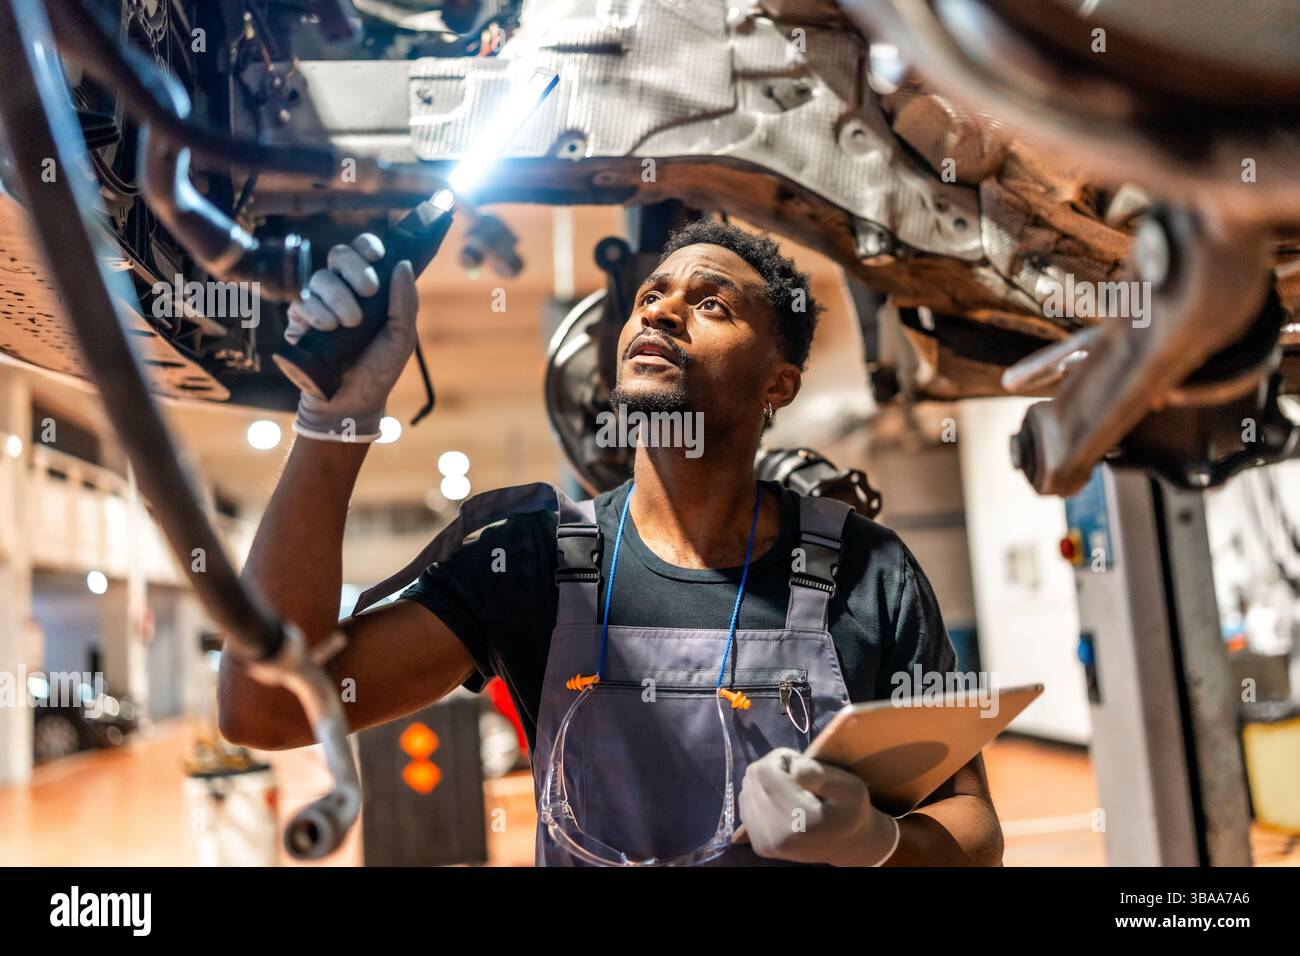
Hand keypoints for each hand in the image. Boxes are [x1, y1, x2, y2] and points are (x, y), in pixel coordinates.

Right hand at [287, 233, 418, 441]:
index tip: (377, 255)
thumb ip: (405, 302)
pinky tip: (329, 326)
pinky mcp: (299, 322)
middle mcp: (343, 291)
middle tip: (368, 290)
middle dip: (355, 268)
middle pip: (338, 255)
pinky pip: (300, 302)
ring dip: (338, 296)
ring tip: (350, 322)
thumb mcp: (402, 338)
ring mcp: (319, 304)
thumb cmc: (379, 368)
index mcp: (368, 289)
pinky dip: (316, 311)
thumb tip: (403, 264)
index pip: (363, 252)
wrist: (353, 402)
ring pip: (320, 278)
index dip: (368, 246)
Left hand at [738, 748, 899, 865]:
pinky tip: (780, 801)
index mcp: (799, 820)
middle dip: (773, 767)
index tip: (803, 765)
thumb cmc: (850, 813)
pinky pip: (745, 804)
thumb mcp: (851, 787)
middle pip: (753, 777)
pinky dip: (760, 795)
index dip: (783, 757)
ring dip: (766, 781)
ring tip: (790, 789)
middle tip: (797, 776)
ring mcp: (763, 842)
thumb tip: (791, 767)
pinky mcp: (758, 844)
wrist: (846, 846)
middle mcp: (775, 834)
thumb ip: (819, 773)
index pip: (767, 769)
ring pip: (746, 788)